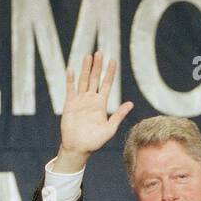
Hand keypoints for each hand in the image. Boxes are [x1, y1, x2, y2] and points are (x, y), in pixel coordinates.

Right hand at [53, 52, 133, 172]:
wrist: (78, 148)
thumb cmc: (95, 141)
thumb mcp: (110, 128)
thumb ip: (119, 115)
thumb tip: (131, 103)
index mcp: (101, 104)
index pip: (106, 84)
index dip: (110, 73)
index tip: (113, 61)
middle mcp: (91, 100)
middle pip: (95, 79)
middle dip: (97, 66)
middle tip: (100, 52)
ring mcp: (80, 101)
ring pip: (83, 81)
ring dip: (86, 69)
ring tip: (88, 56)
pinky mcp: (70, 104)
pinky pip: (70, 90)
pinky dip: (71, 80)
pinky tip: (72, 69)